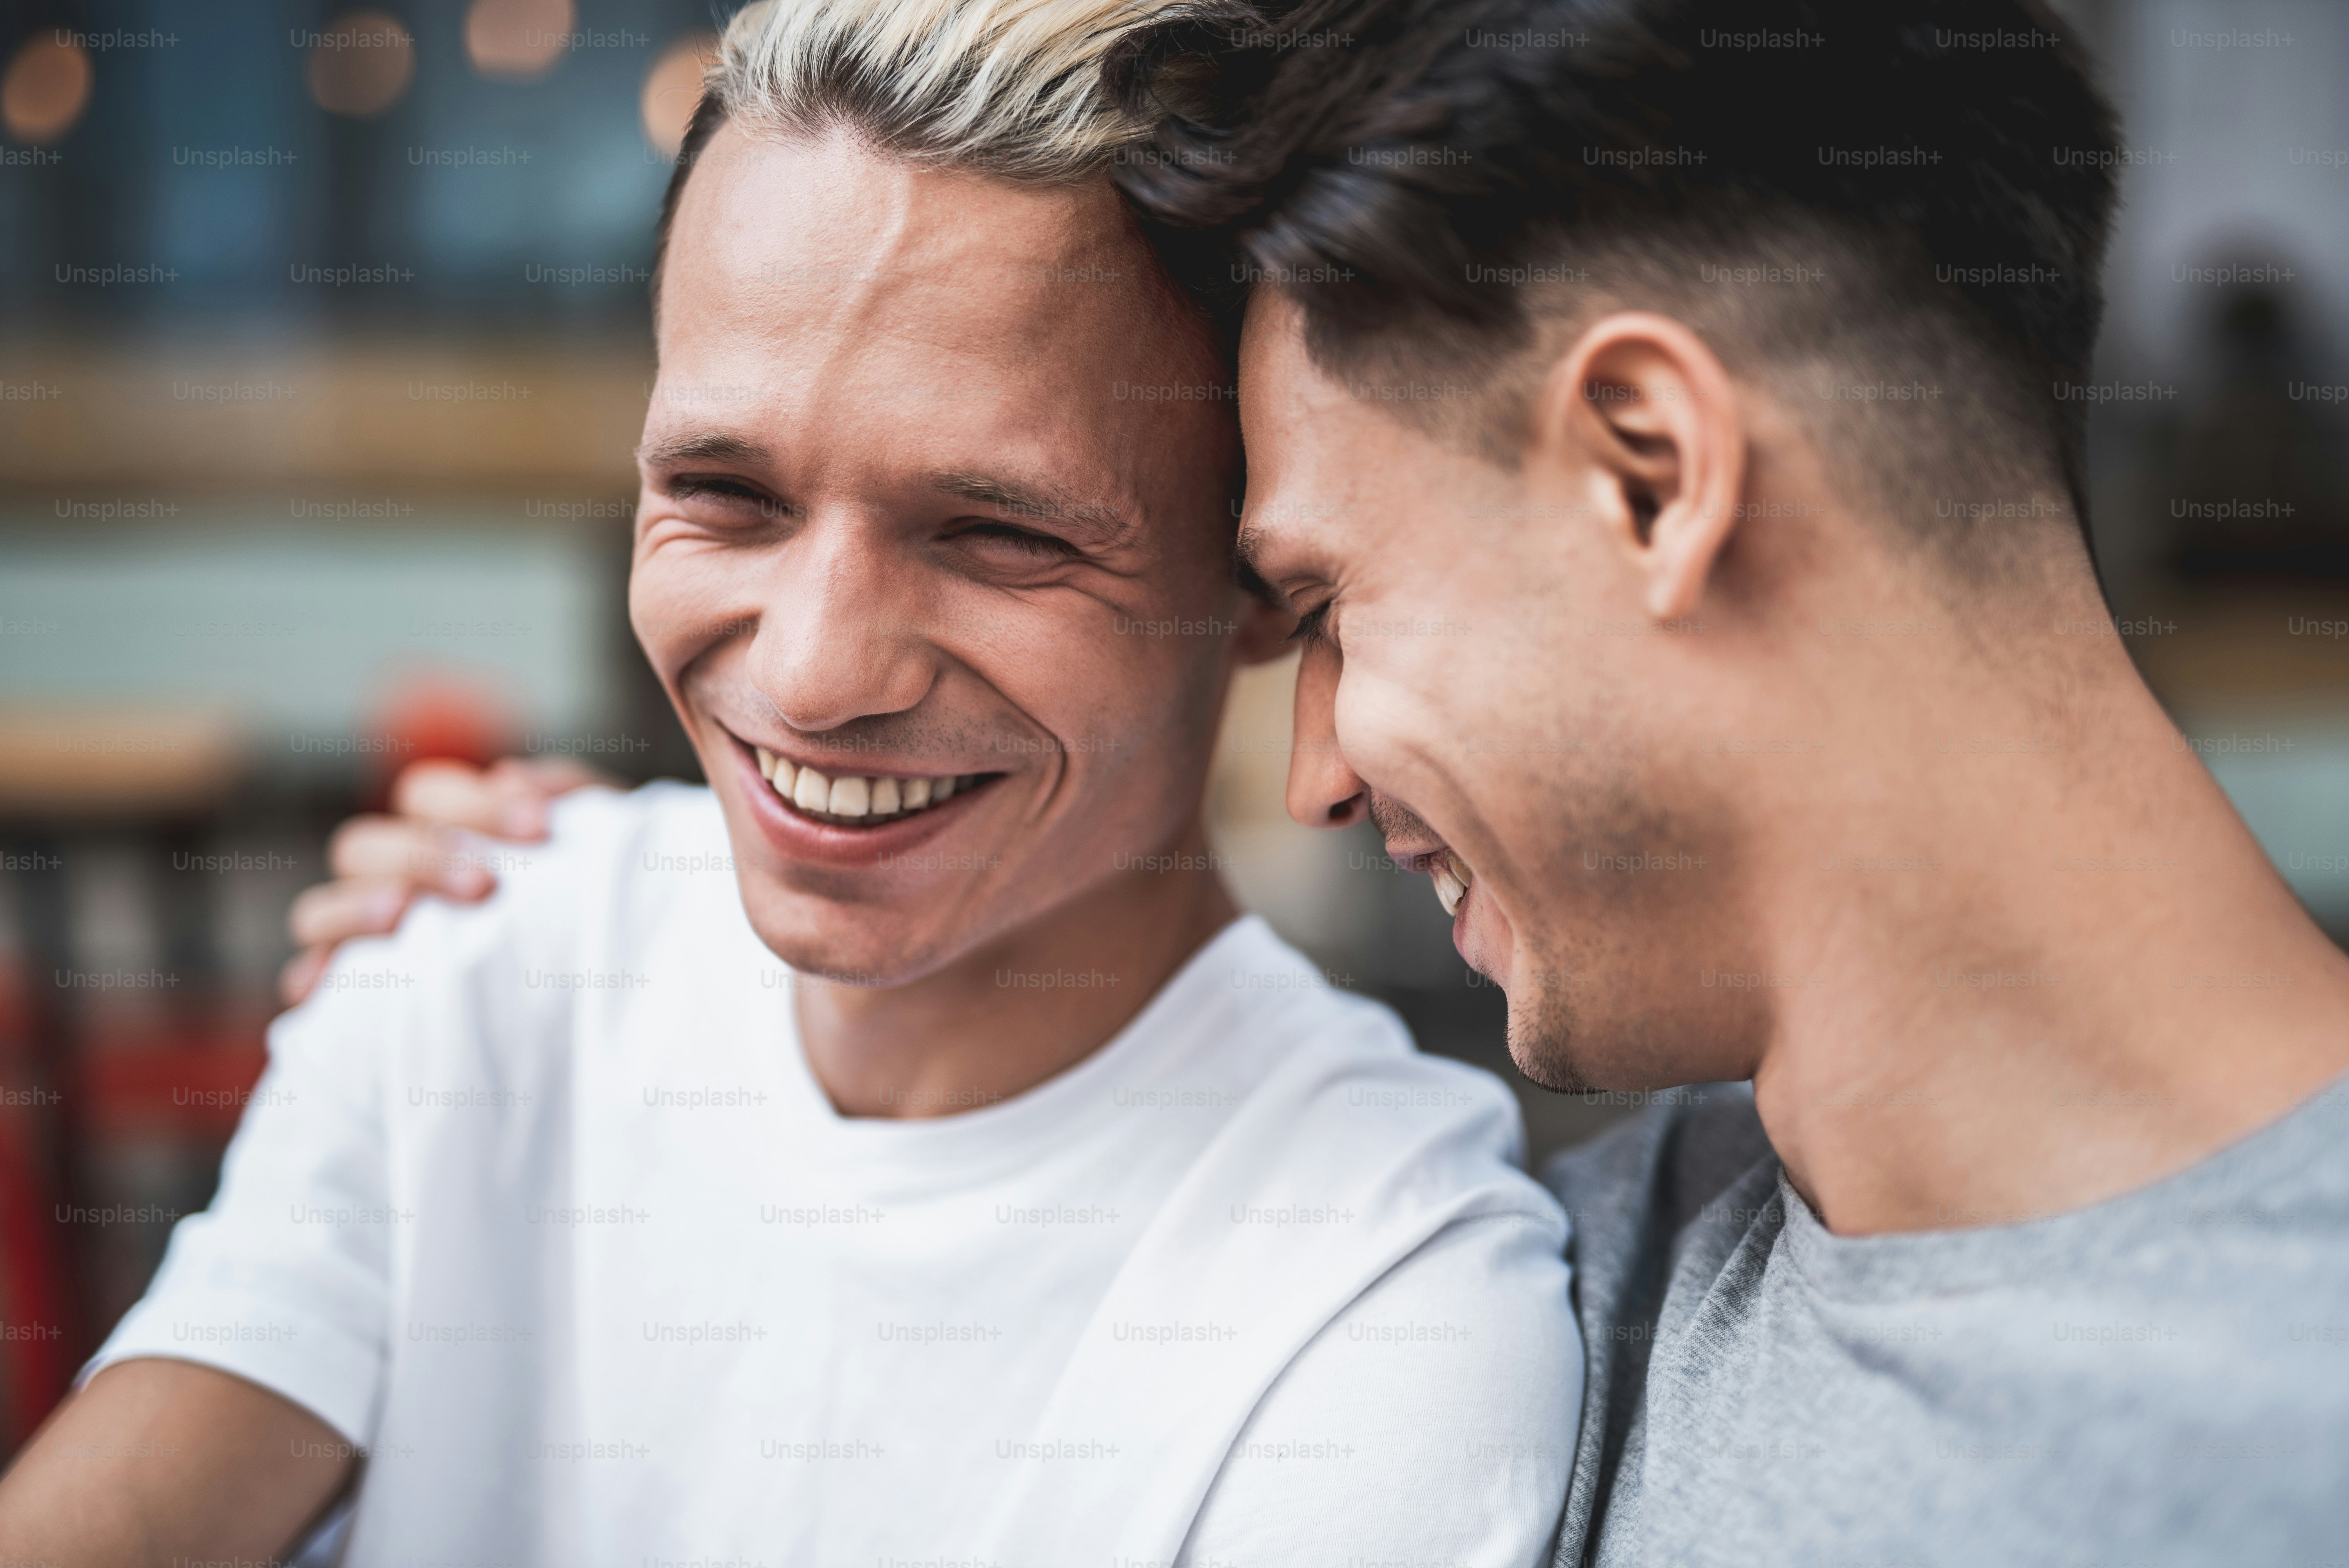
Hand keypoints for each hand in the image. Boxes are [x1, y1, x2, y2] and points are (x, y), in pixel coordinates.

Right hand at [278, 756, 607, 1005]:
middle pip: (363, 846)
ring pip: (318, 910)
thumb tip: (510, 776)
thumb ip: (564, 797)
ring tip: (400, 917)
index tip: (541, 826)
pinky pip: (307, 983)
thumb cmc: (588, 907)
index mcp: (440, 832)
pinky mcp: (347, 997)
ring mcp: (358, 938)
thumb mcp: (594, 847)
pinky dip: (313, 978)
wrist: (600, 994)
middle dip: (420, 858)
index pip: (425, 796)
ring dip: (354, 909)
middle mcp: (390, 878)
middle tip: (485, 887)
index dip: (472, 804)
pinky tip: (328, 987)